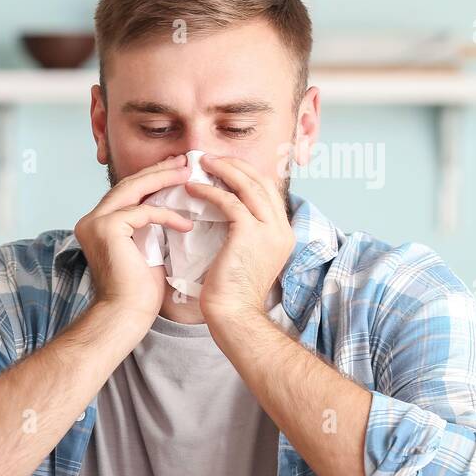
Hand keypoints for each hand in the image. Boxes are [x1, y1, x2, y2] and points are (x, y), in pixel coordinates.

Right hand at [73, 154, 192, 321]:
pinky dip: (166, 215)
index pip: (128, 192)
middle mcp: (91, 219)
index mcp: (98, 223)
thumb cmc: (140, 290)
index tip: (178, 168)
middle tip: (185, 161)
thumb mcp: (148, 247)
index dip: (153, 177)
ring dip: (163, 180)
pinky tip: (186, 225)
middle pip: (129, 185)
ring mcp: (95, 222)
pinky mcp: (106, 229)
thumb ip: (150, 225)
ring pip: (133, 190)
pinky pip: (143, 212)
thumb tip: (170, 205)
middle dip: (159, 171)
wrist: (127, 315)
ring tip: (188, 174)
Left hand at [188, 154, 294, 325]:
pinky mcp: (249, 232)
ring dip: (223, 170)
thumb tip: (229, 213)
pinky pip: (228, 200)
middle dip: (235, 165)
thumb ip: (246, 233)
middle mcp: (281, 228)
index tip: (224, 168)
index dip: (246, 174)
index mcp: (284, 233)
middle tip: (210, 159)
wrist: (235, 316)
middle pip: (262, 180)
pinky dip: (209, 191)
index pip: (269, 190)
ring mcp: (269, 229)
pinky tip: (192, 190)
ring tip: (201, 164)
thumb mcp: (248, 257)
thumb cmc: (234, 292)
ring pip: (247, 184)